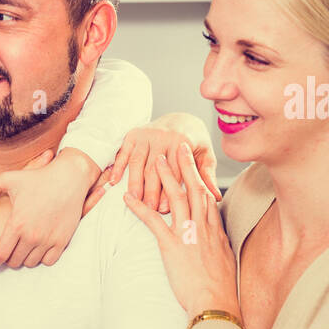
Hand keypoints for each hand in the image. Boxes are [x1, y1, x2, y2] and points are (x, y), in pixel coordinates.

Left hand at [0, 148, 91, 268]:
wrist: (68, 178)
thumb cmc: (39, 178)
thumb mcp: (10, 179)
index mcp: (17, 223)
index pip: (0, 254)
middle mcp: (32, 235)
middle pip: (15, 261)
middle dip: (9, 259)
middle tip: (8, 253)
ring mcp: (48, 239)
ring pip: (31, 262)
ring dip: (25, 258)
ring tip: (22, 250)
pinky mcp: (62, 240)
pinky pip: (48, 260)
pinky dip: (42, 258)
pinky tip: (38, 248)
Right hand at [92, 123, 219, 215]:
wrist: (181, 118)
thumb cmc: (195, 142)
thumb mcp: (206, 156)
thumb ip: (207, 176)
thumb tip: (215, 198)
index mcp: (183, 141)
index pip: (175, 171)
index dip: (170, 191)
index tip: (166, 209)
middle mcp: (164, 136)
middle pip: (155, 168)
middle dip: (152, 190)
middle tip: (150, 209)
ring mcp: (147, 134)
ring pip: (138, 162)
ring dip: (134, 181)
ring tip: (134, 199)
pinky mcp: (134, 134)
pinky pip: (124, 152)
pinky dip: (118, 166)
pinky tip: (113, 181)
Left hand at [123, 143, 239, 318]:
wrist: (216, 302)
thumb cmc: (220, 288)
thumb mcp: (224, 262)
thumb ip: (218, 246)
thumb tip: (216, 241)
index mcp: (216, 231)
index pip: (208, 198)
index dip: (201, 179)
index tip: (196, 165)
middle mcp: (204, 227)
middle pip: (195, 188)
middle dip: (186, 165)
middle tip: (178, 146)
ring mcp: (188, 234)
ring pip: (177, 197)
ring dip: (165, 176)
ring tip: (156, 159)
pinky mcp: (172, 245)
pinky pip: (153, 221)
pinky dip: (139, 207)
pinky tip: (127, 198)